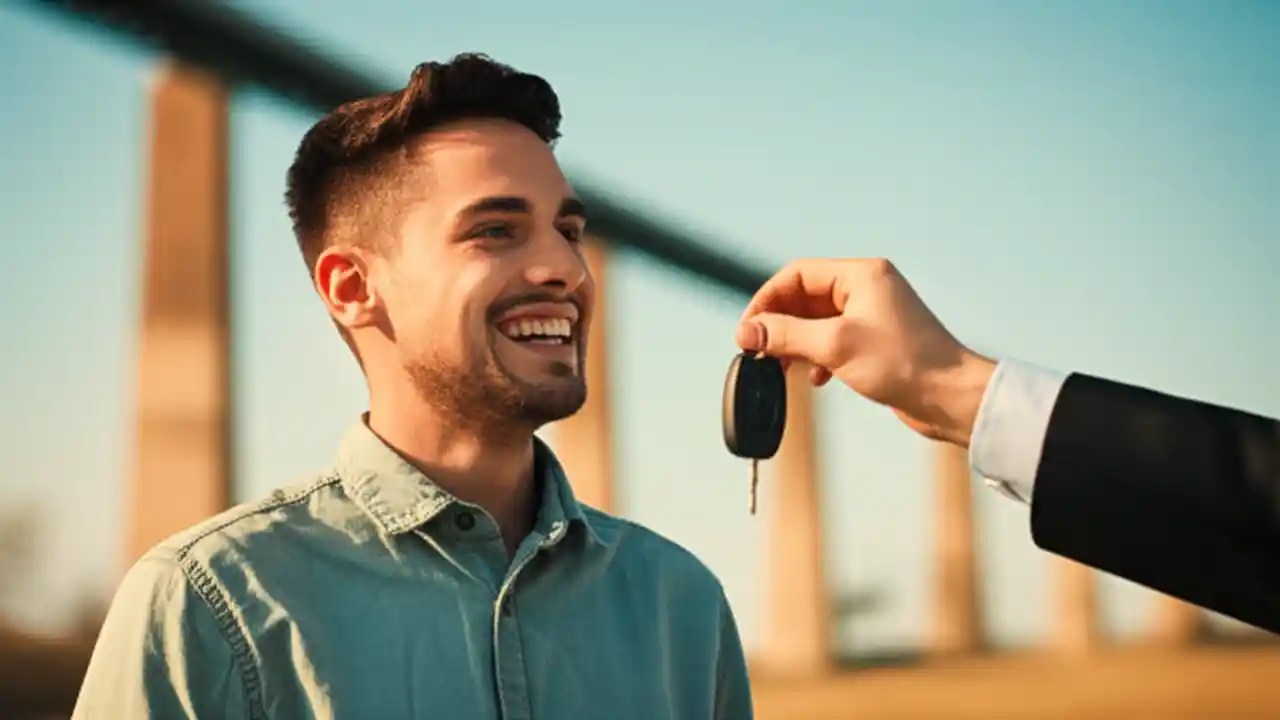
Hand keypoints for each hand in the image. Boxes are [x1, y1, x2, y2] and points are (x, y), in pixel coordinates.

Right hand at [735, 258, 995, 445]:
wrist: (952, 398)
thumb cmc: (903, 364)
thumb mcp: (835, 346)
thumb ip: (786, 335)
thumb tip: (747, 332)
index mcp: (862, 275)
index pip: (798, 274)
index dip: (767, 299)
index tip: (748, 330)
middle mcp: (867, 289)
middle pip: (805, 297)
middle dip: (779, 324)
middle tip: (758, 351)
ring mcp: (873, 316)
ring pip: (817, 322)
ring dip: (795, 343)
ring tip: (781, 367)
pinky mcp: (876, 342)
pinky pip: (833, 341)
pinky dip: (817, 357)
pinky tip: (816, 379)